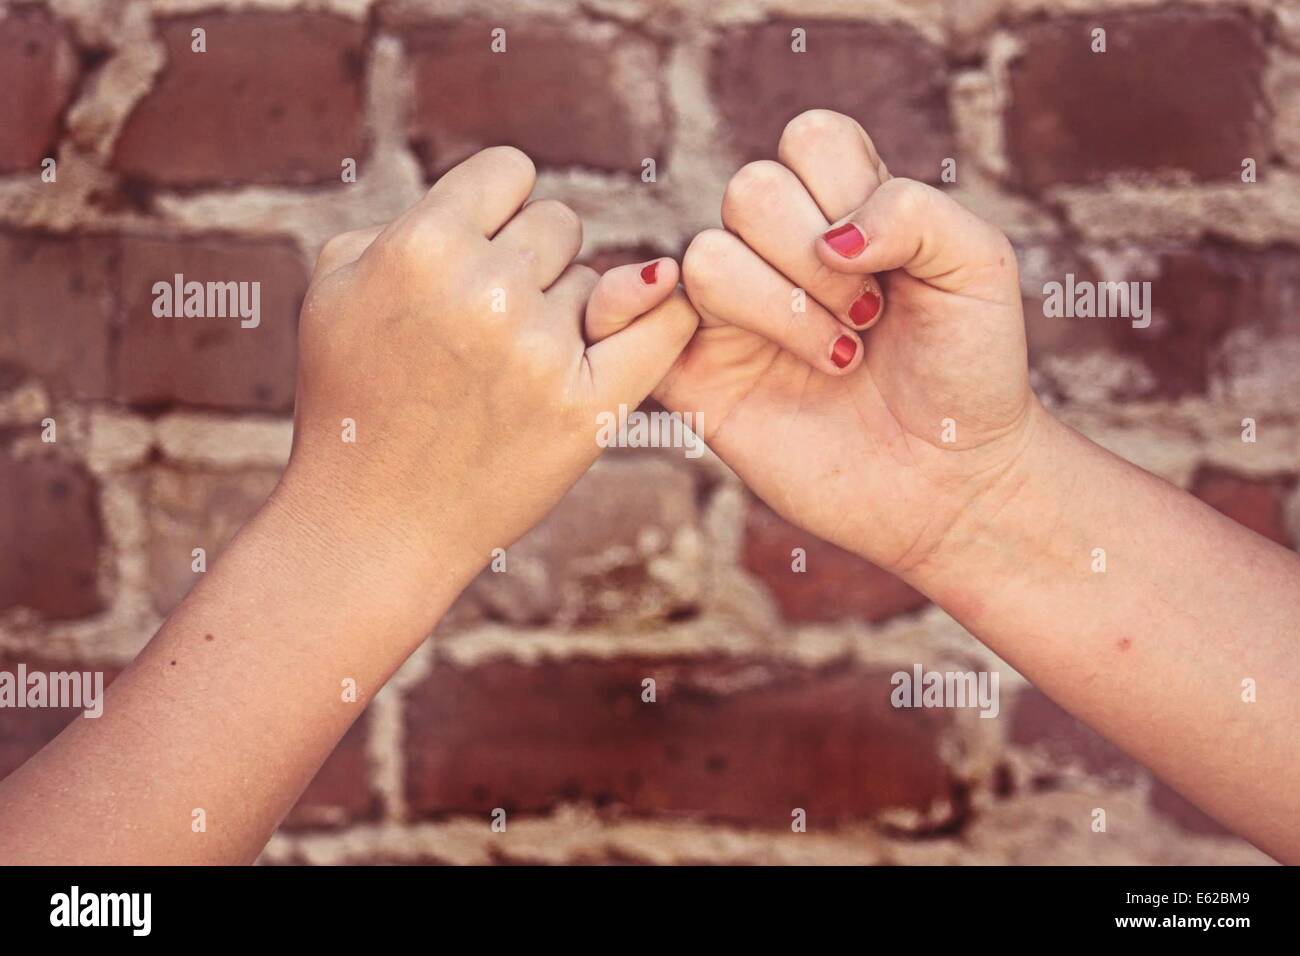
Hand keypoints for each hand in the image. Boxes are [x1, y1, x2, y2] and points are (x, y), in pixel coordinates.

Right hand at [277, 147, 696, 591]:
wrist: (372, 523)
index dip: (499, 209)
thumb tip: (492, 196)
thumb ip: (400, 221)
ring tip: (510, 369)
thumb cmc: (350, 401)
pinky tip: (660, 306)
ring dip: (566, 313)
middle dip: (532, 262)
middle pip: (559, 224)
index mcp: (421, 247)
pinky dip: (666, 313)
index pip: (511, 172)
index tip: (486, 247)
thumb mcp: (332, 289)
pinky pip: (664, 327)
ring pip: (597, 282)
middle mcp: (486, 290)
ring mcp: (542, 351)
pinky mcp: (589, 408)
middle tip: (491, 321)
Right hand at [627, 110, 1038, 577]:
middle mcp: (777, 250)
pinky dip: (669, 324)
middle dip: (819, 260)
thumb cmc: (969, 371)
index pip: (809, 139)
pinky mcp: (697, 375)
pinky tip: (755, 363)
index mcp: (840, 208)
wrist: (951, 481)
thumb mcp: (979, 266)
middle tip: (867, 317)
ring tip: (838, 359)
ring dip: (782, 310)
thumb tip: (830, 236)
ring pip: (705, 254)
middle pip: (750, 189)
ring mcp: (731, 312)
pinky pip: (639, 324)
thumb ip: (915, 210)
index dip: (849, 192)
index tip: (892, 265)